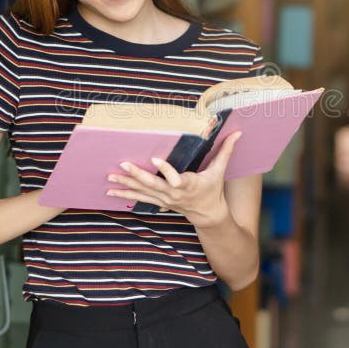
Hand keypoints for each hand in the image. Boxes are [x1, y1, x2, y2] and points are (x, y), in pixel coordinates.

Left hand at [106, 132, 242, 226]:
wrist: (208, 215)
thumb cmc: (213, 189)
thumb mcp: (219, 170)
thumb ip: (226, 150)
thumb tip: (239, 132)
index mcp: (188, 183)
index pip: (176, 177)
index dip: (165, 169)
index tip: (154, 159)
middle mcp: (174, 193)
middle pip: (153, 184)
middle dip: (136, 174)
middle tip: (122, 164)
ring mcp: (164, 199)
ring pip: (142, 192)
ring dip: (125, 184)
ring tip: (109, 177)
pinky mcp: (159, 202)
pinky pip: (139, 198)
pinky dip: (125, 194)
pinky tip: (111, 190)